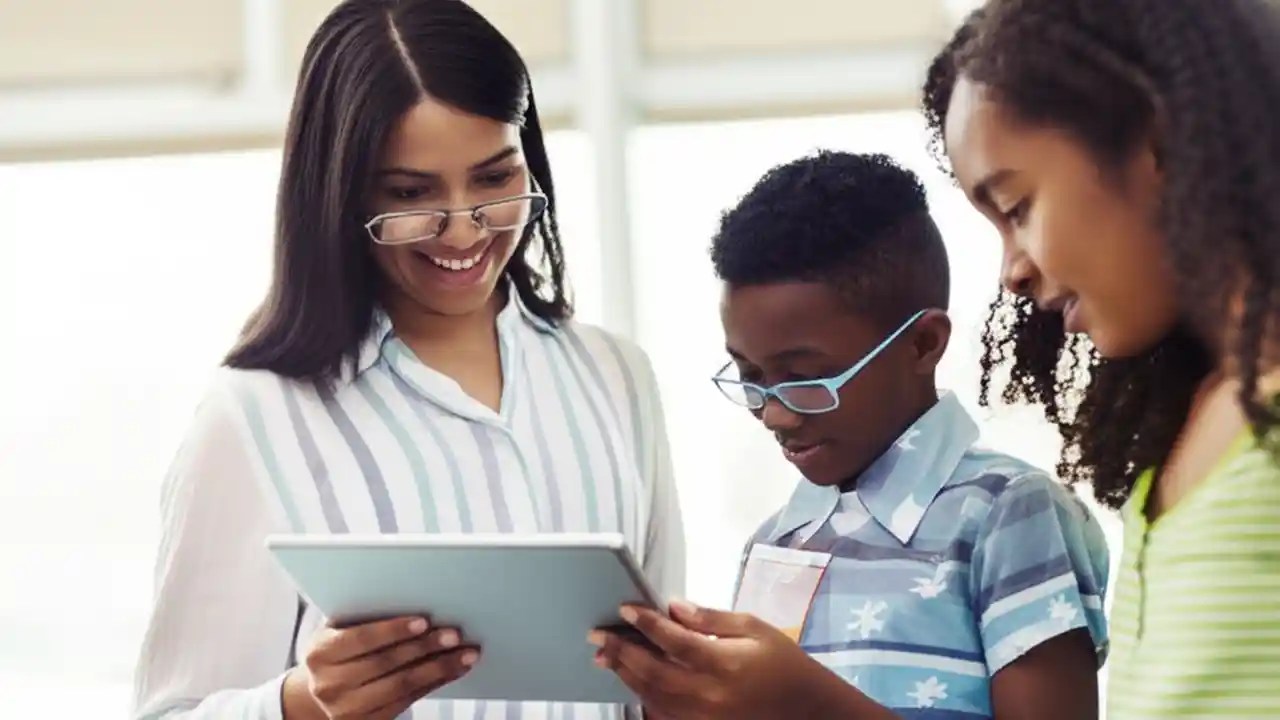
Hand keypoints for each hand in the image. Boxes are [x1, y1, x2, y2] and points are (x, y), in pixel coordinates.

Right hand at [284, 616, 478, 719]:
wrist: (322, 691)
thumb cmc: (341, 648)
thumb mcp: (341, 630)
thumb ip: (367, 617)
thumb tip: (418, 597)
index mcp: (320, 653)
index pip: (361, 638)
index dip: (393, 630)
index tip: (423, 620)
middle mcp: (329, 685)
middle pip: (385, 663)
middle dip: (424, 647)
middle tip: (454, 634)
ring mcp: (346, 710)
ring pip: (401, 686)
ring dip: (439, 668)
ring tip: (466, 654)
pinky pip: (408, 702)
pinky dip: (435, 683)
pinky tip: (454, 670)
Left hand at [590, 601, 834, 719]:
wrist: (806, 710)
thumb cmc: (782, 662)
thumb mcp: (755, 628)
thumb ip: (712, 619)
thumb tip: (673, 607)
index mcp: (723, 664)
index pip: (674, 641)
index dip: (646, 623)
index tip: (625, 607)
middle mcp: (708, 695)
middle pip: (652, 671)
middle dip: (621, 650)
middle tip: (597, 634)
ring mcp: (702, 718)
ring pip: (651, 696)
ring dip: (625, 674)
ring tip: (604, 656)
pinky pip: (662, 715)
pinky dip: (642, 698)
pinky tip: (630, 683)